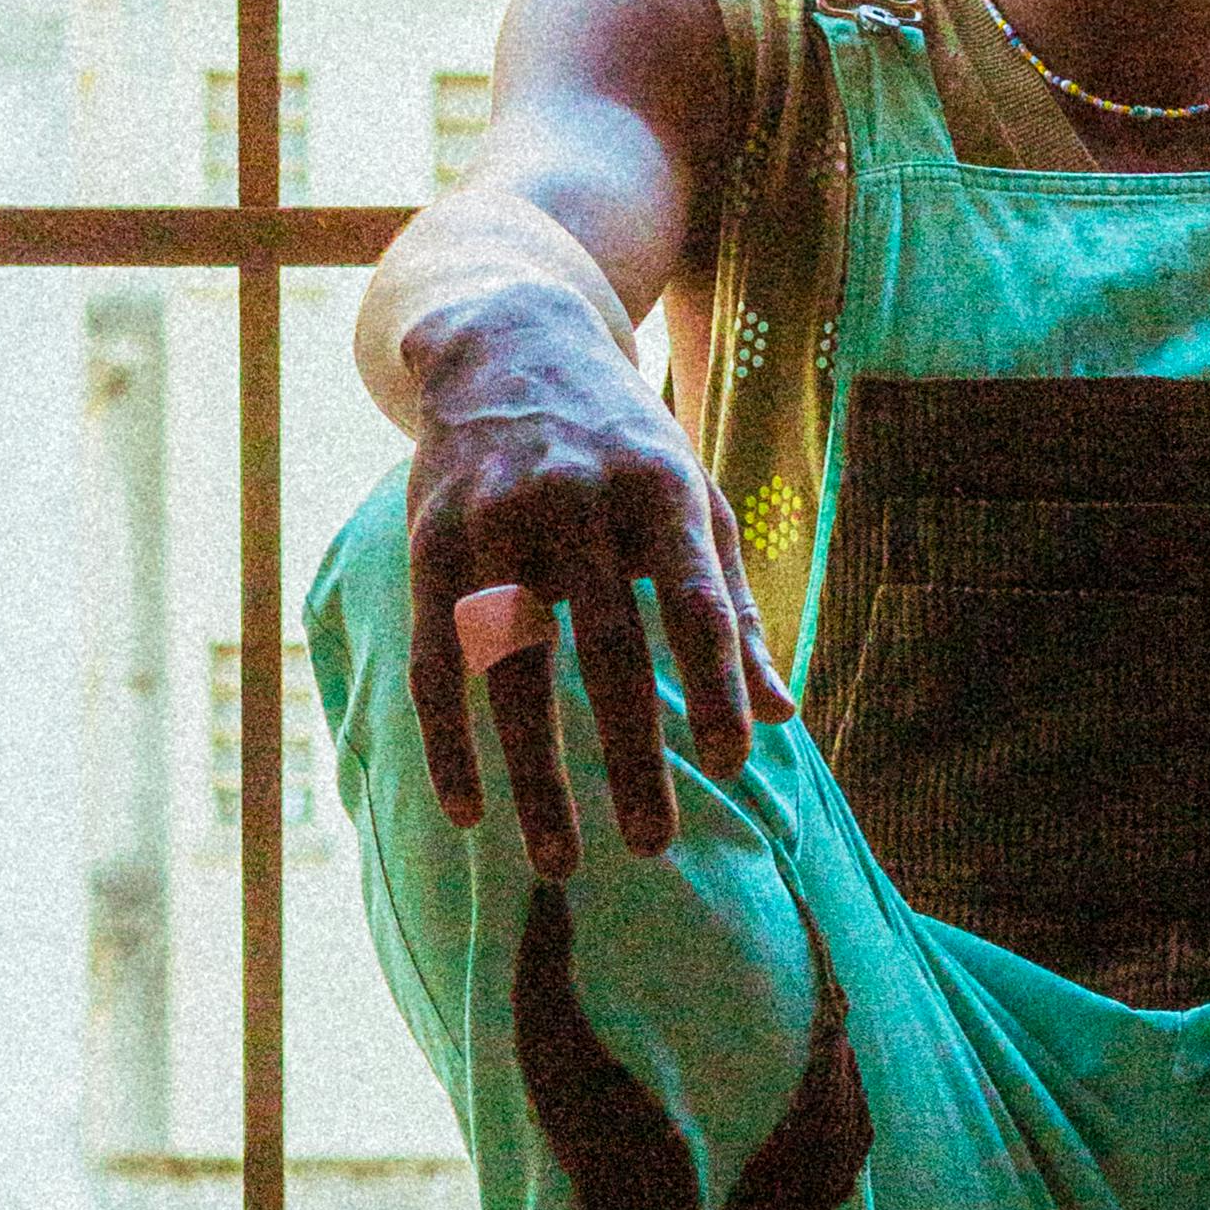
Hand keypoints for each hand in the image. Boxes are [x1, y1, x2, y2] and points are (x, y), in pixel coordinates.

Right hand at [403, 303, 791, 874]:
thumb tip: (778, 718)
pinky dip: (448, 743)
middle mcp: (577, 500)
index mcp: (660, 491)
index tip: (732, 765)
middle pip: (610, 650)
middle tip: (653, 846)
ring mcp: (495, 520)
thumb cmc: (625, 447)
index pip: (696, 603)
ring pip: (514, 670)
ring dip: (535, 777)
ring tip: (560, 862)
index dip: (716, 686)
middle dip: (632, 758)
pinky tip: (468, 813)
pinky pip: (437, 662)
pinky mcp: (430, 541)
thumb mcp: (694, 503)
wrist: (510, 347)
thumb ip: (733, 609)